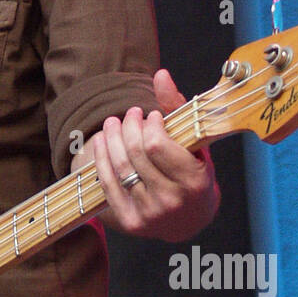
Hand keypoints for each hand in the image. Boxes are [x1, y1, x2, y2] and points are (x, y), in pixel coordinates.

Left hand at [73, 68, 219, 242]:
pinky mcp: (132, 222)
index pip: (156, 145)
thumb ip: (177, 106)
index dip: (149, 125)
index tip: (152, 116)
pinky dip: (101, 159)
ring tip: (113, 123)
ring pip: (120, 167)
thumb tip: (160, 75)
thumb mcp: (196, 141)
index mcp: (194, 182)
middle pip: (135, 153)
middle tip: (130, 114)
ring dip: (111, 138)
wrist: (191, 218)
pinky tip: (103, 141)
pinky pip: (108, 184)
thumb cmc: (195, 171)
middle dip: (129, 127)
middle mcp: (171, 201)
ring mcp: (150, 214)